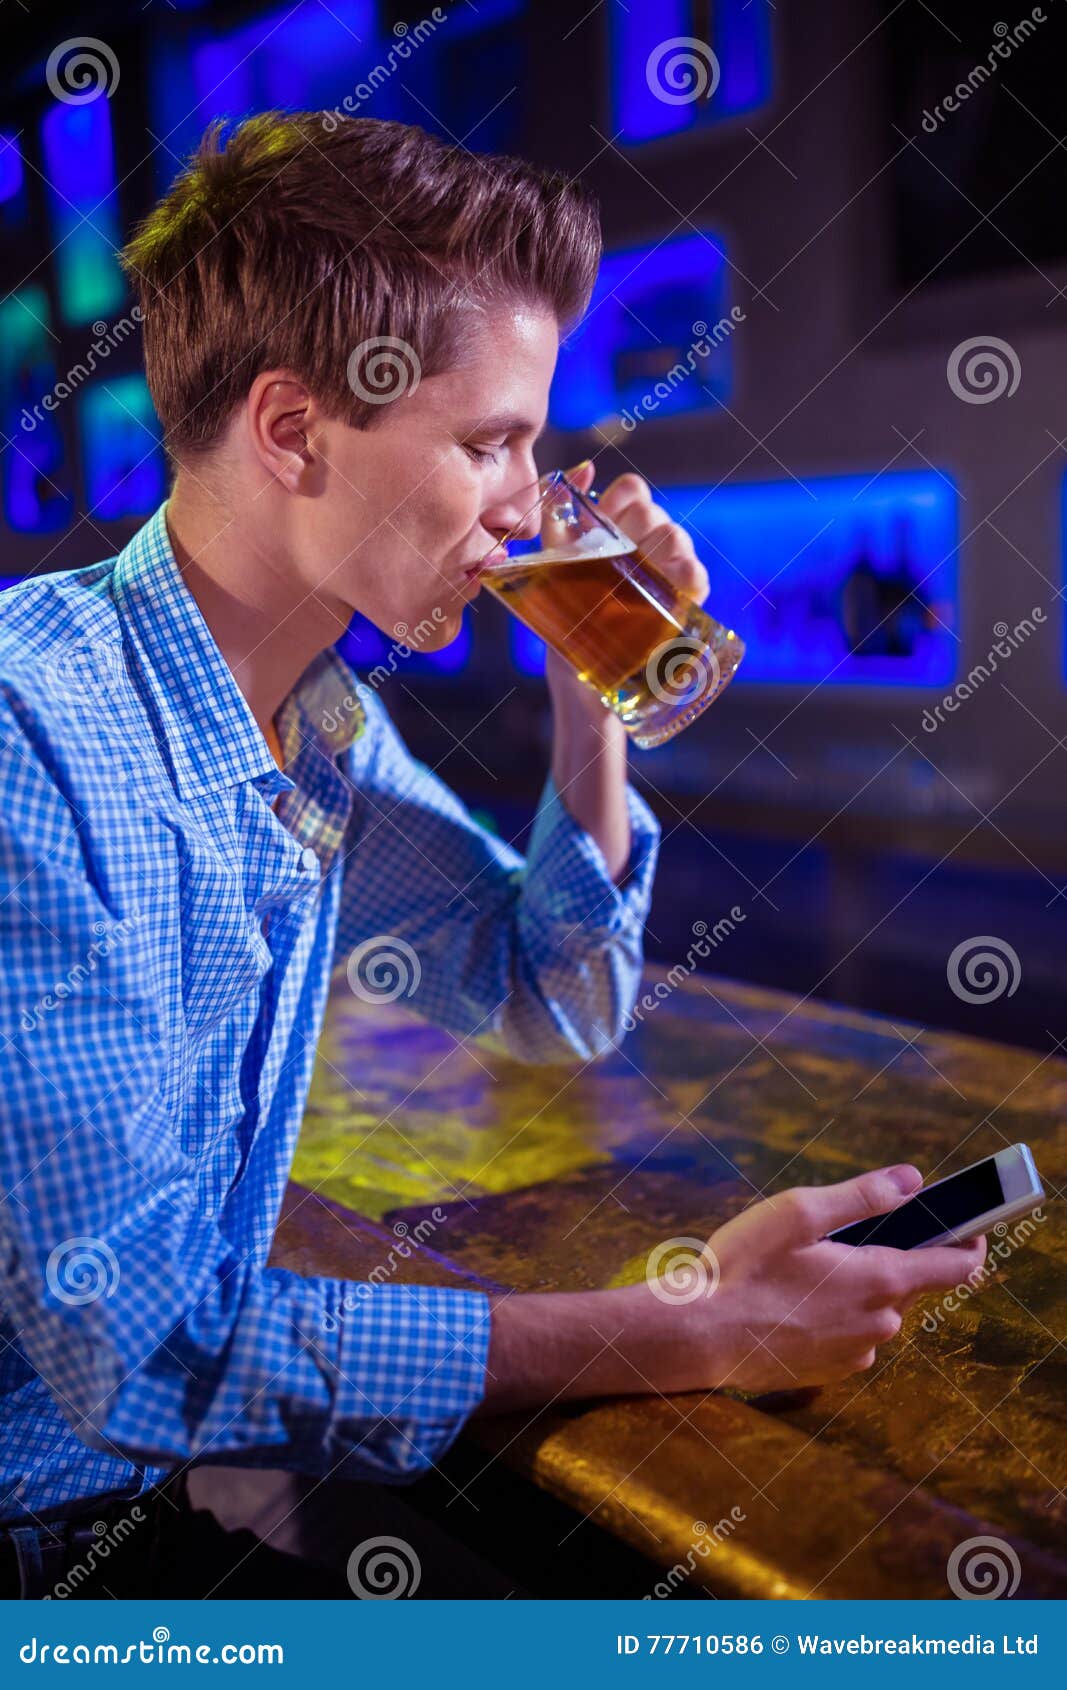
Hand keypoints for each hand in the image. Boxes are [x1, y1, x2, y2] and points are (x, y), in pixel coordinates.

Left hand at [543, 460, 709, 713]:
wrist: (576, 679)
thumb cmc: (565, 618)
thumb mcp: (552, 564)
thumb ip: (558, 514)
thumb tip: (581, 468)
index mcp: (615, 531)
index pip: (631, 491)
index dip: (622, 497)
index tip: (604, 522)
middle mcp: (645, 547)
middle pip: (653, 513)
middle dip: (639, 524)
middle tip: (620, 554)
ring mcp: (666, 574)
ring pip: (675, 539)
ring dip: (663, 545)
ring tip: (644, 570)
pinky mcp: (684, 605)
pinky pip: (696, 578)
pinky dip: (689, 575)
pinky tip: (679, 581)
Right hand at [659, 1164, 987, 1393]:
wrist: (699, 1333)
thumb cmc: (745, 1267)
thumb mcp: (799, 1212)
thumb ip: (863, 1195)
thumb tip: (912, 1180)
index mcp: (881, 1279)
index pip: (956, 1266)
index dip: (971, 1241)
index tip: (971, 1225)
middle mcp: (879, 1323)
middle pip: (905, 1284)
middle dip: (882, 1258)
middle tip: (835, 1240)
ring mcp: (856, 1354)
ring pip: (873, 1311)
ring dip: (853, 1289)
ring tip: (800, 1274)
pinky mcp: (830, 1373)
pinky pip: (849, 1337)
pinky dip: (832, 1317)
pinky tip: (791, 1305)